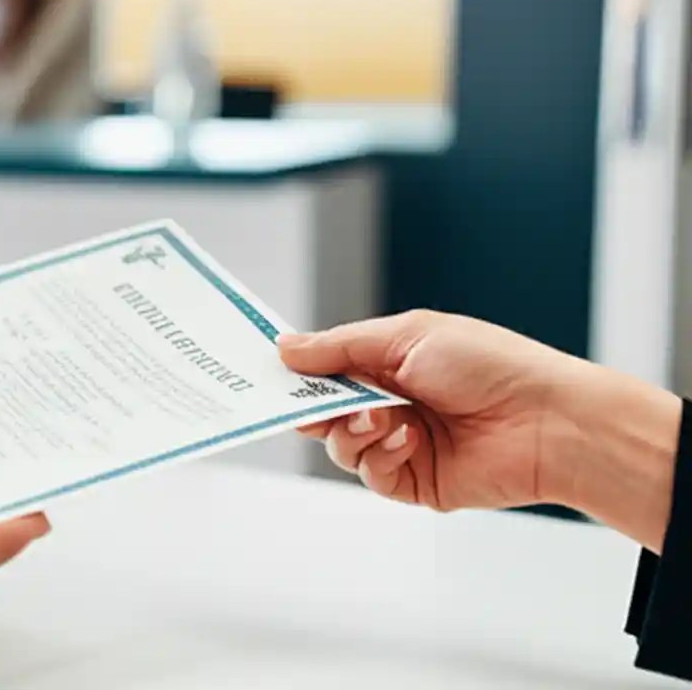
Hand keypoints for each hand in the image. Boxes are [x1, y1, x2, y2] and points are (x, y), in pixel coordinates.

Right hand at [278, 311, 680, 547]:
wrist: (547, 421)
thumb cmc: (492, 366)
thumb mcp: (406, 335)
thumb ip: (340, 346)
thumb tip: (286, 348)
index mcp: (389, 362)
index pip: (326, 369)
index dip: (296, 373)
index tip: (268, 375)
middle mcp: (390, 402)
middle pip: (323, 411)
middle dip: (315, 407)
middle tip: (313, 403)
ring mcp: (400, 442)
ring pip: (339, 445)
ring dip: (353, 432)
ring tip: (383, 418)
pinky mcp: (413, 480)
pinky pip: (370, 474)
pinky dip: (380, 456)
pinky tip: (409, 441)